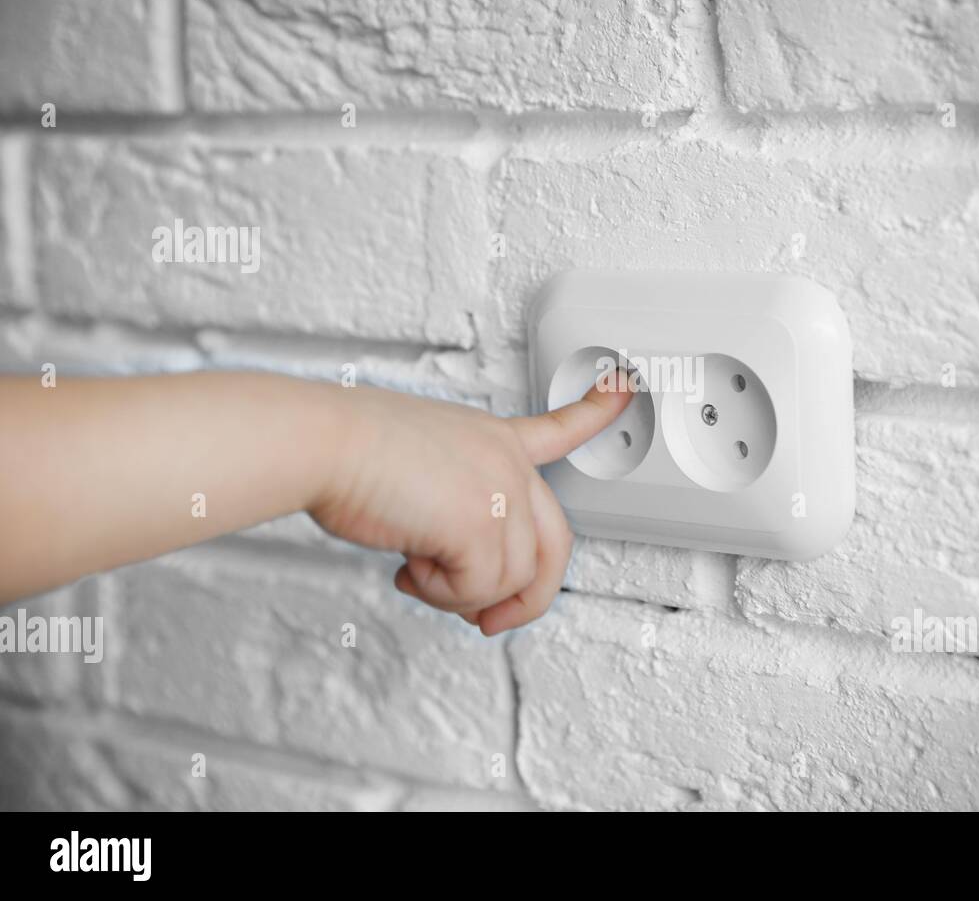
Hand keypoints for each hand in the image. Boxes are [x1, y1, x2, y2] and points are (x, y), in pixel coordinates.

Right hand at [310, 373, 630, 635]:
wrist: (323, 443)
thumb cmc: (348, 451)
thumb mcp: (421, 469)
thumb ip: (459, 512)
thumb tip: (467, 583)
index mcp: (494, 439)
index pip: (559, 428)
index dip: (596, 414)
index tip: (624, 389)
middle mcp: (508, 462)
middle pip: (554, 549)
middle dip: (526, 599)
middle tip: (488, 621)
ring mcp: (502, 491)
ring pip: (510, 581)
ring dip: (458, 594)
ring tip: (415, 571)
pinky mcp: (483, 525)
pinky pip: (478, 591)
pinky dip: (439, 593)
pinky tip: (407, 566)